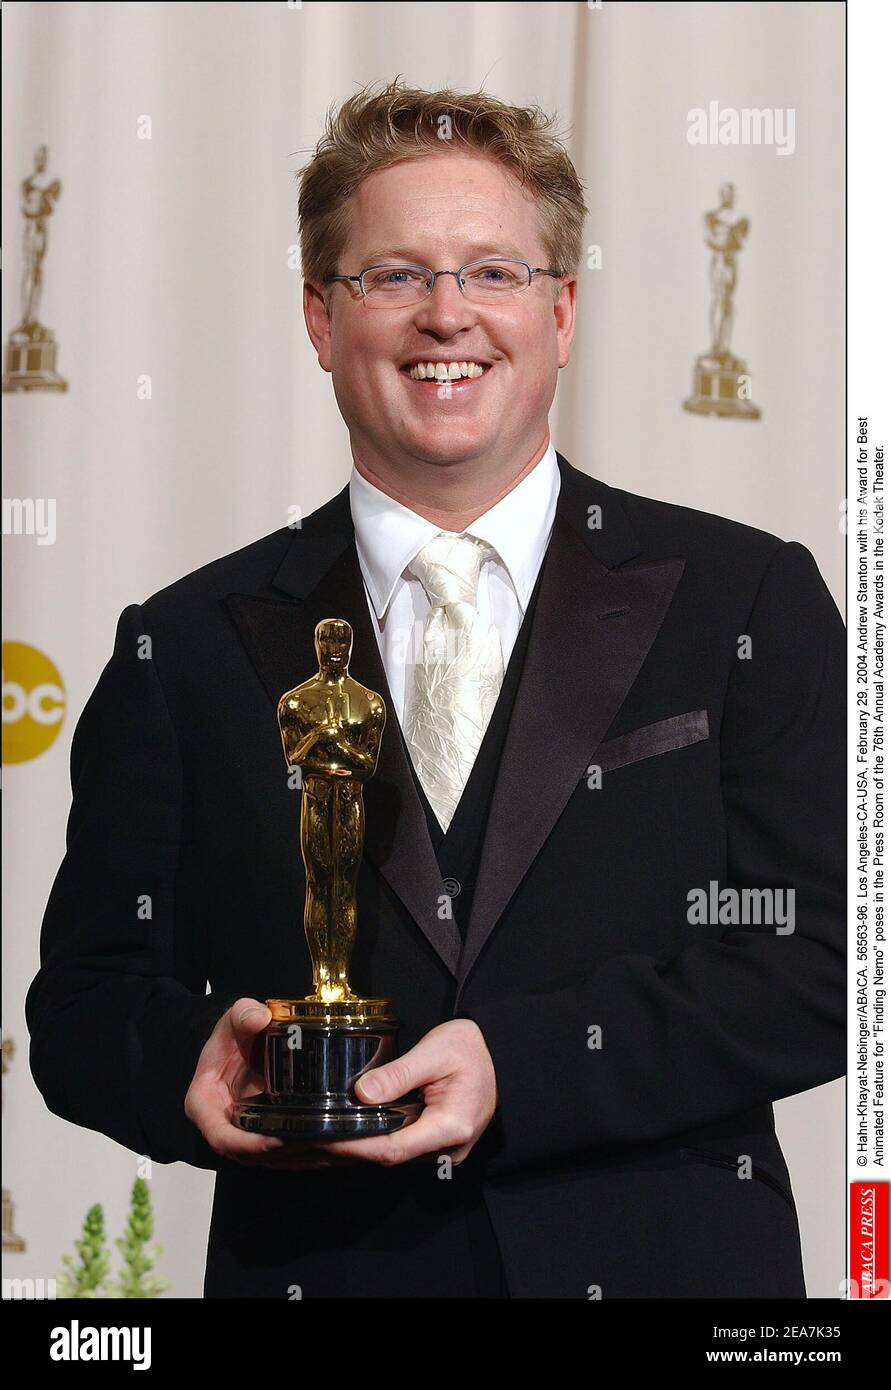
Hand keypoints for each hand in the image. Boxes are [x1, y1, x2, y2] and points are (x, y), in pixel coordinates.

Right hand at [184, 997, 356, 1169]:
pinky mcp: (268, 1137)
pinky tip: (337, 1147)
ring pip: (276, 1159)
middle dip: (287, 1153)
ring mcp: (247, 1137)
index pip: (223, 1137)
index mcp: (206, 1106)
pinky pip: (289, 1154)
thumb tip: (259, 1016)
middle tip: (320, 1145)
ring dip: (305, 1158)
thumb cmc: (233, 1035)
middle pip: (254, 1155)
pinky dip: (312, 1153)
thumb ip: (242, 1015)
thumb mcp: (233, 1020)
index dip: (248, 1144)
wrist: (242, 1043)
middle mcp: (225, 1128)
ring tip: (336, 1148)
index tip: (276, 1140)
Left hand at [321, 1018, 498, 1166]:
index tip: (322, 1139)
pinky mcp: (434, 1143)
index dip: (355, 1147)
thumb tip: (362, 1092)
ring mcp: (442, 1150)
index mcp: (451, 1126)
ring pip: (389, 1156)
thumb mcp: (436, 1051)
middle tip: (302, 1142)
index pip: (394, 1148)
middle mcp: (447, 1148)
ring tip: (311, 1140)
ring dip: (352, 1149)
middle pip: (387, 1157)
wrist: (502, 1056)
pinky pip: (396, 1148)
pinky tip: (339, 1136)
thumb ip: (400, 1073)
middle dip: (344, 1151)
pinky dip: (367, 1142)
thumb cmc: (473, 1049)